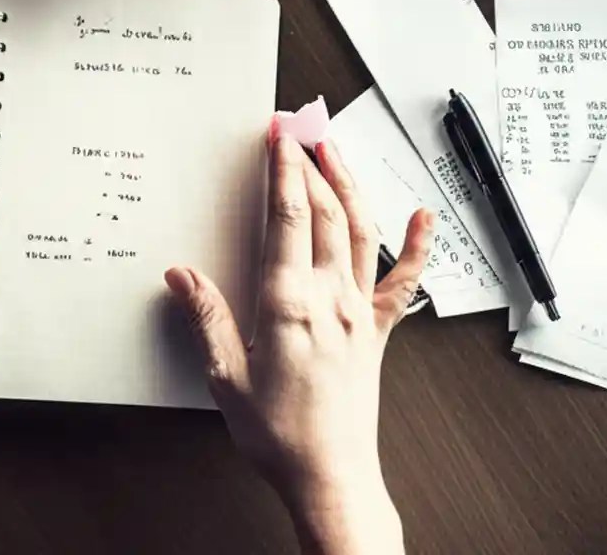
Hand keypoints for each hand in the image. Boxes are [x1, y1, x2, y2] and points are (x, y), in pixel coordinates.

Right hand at [166, 128, 433, 553]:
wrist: (330, 477)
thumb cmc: (278, 434)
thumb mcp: (226, 376)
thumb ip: (206, 318)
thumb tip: (182, 275)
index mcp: (289, 304)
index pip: (287, 218)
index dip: (282, 171)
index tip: (276, 137)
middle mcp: (332, 299)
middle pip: (326, 213)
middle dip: (311, 164)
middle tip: (298, 129)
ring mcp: (360, 313)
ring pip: (361, 232)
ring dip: (349, 185)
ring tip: (335, 150)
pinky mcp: (377, 333)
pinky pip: (404, 282)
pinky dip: (418, 244)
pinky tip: (424, 215)